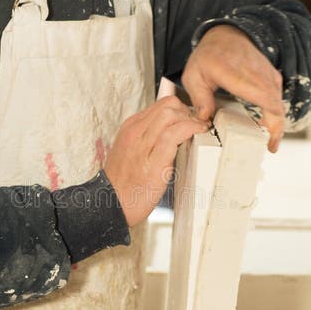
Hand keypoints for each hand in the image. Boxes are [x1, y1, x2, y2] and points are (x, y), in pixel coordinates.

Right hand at [104, 97, 209, 226]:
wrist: (110, 205)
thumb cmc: (123, 184)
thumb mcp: (131, 152)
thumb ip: (147, 139)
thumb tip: (170, 131)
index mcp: (130, 128)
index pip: (160, 104)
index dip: (181, 109)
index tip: (191, 120)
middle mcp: (135, 132)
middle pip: (168, 105)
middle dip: (188, 112)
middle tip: (198, 126)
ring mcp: (143, 145)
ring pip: (170, 114)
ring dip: (192, 119)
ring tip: (200, 130)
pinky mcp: (153, 161)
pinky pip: (174, 134)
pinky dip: (190, 129)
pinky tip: (198, 134)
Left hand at [181, 25, 284, 151]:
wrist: (225, 35)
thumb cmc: (207, 56)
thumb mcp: (193, 75)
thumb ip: (199, 98)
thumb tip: (205, 120)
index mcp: (234, 72)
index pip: (262, 96)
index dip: (271, 120)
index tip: (269, 140)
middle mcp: (256, 72)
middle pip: (276, 103)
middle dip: (277, 128)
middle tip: (270, 147)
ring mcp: (266, 73)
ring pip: (279, 101)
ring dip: (277, 122)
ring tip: (269, 141)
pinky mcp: (271, 76)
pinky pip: (278, 97)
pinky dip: (276, 112)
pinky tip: (268, 126)